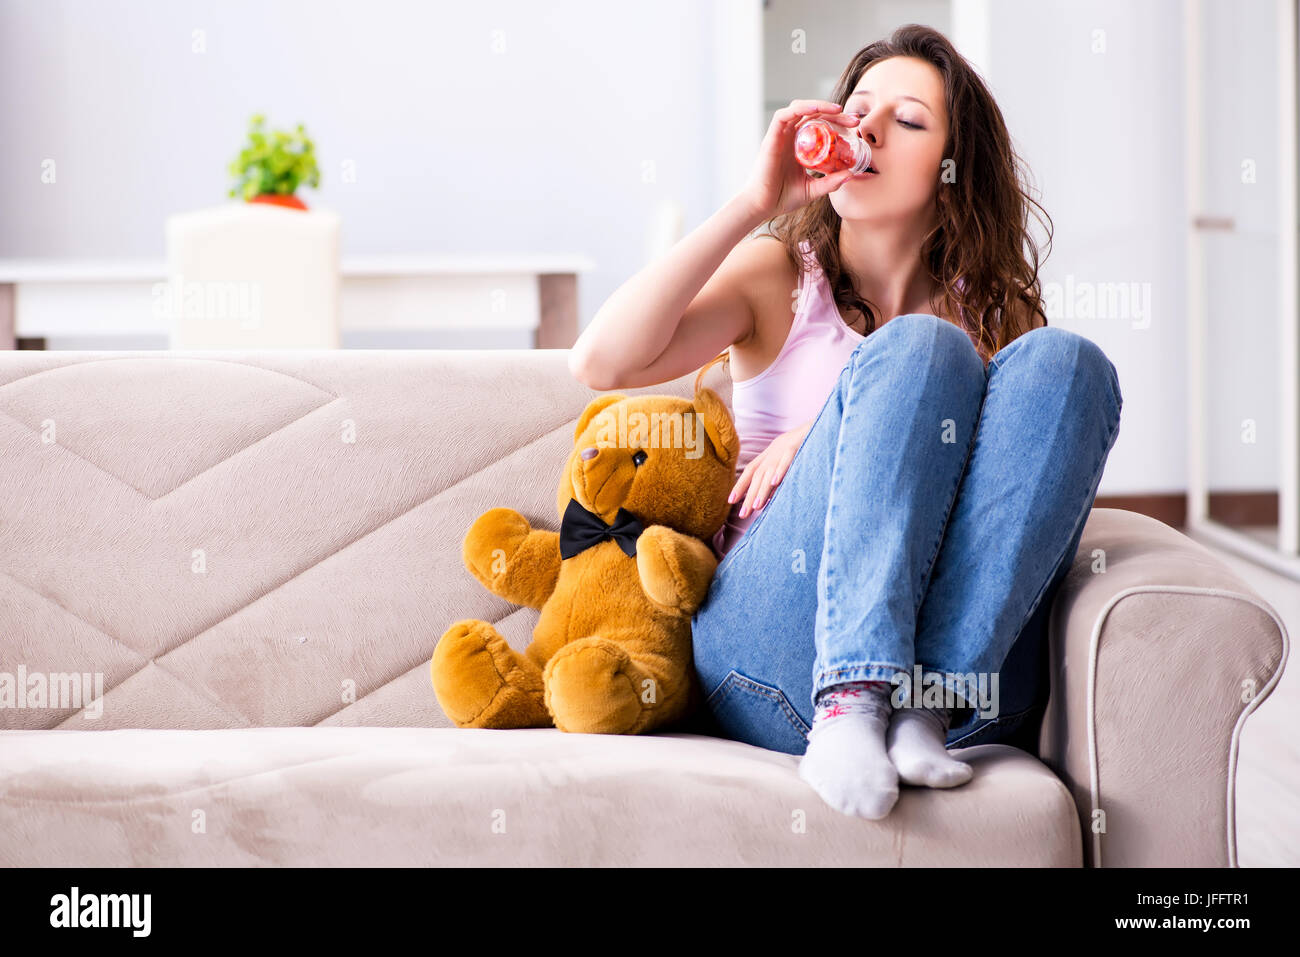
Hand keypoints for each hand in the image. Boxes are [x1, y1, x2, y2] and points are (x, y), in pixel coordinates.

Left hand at [728, 422, 813, 518]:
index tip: (731, 501)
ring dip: (762, 489)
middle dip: (749, 495)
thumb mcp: (786, 459)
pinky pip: (787, 459)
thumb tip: (768, 498)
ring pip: (769, 470)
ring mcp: (783, 449)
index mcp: (769, 455)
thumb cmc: (804, 446)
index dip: (740, 485)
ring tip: (756, 505)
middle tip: (743, 513)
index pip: (750, 471)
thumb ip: (776, 477)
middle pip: (757, 475)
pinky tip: (774, 482)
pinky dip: (780, 470)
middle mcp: (773, 452)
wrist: (819, 425)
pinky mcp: (796, 445)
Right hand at [737, 98, 861, 222]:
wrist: (762, 206)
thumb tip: (851, 174)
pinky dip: (799, 108)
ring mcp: (780, 136)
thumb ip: (831, 182)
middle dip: (835, 112)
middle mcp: (790, 137)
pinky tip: (815, 109)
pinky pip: (783, 116)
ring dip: (819, 105)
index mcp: (800, 146)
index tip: (855, 126)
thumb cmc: (782, 198)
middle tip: (854, 119)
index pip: (820, 125)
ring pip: (799, 108)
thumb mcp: (813, 189)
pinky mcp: (771, 137)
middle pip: (813, 114)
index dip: (838, 121)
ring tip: (838, 109)